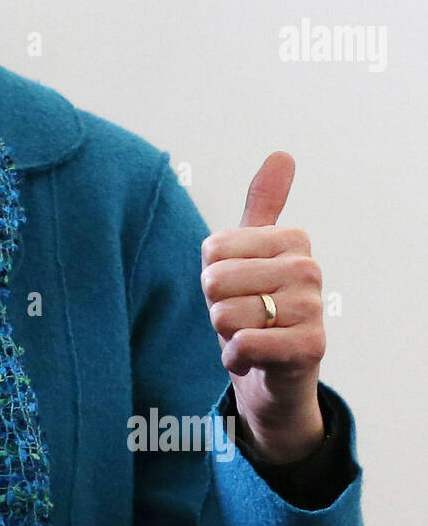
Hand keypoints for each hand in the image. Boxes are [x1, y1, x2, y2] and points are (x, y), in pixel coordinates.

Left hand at [200, 153, 325, 463]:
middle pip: (215, 281)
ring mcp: (314, 308)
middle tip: (245, 316)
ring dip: (227, 335)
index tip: (239, 289)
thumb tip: (283, 154)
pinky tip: (255, 359)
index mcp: (292, 238)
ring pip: (226, 315)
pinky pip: (243, 345)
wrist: (275, 372)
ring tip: (253, 335)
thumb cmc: (257, 306)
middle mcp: (309, 268)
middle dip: (217, 307)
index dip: (212, 277)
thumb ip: (264, 204)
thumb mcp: (251, 251)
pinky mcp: (311, 347)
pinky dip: (236, 358)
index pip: (212, 250)